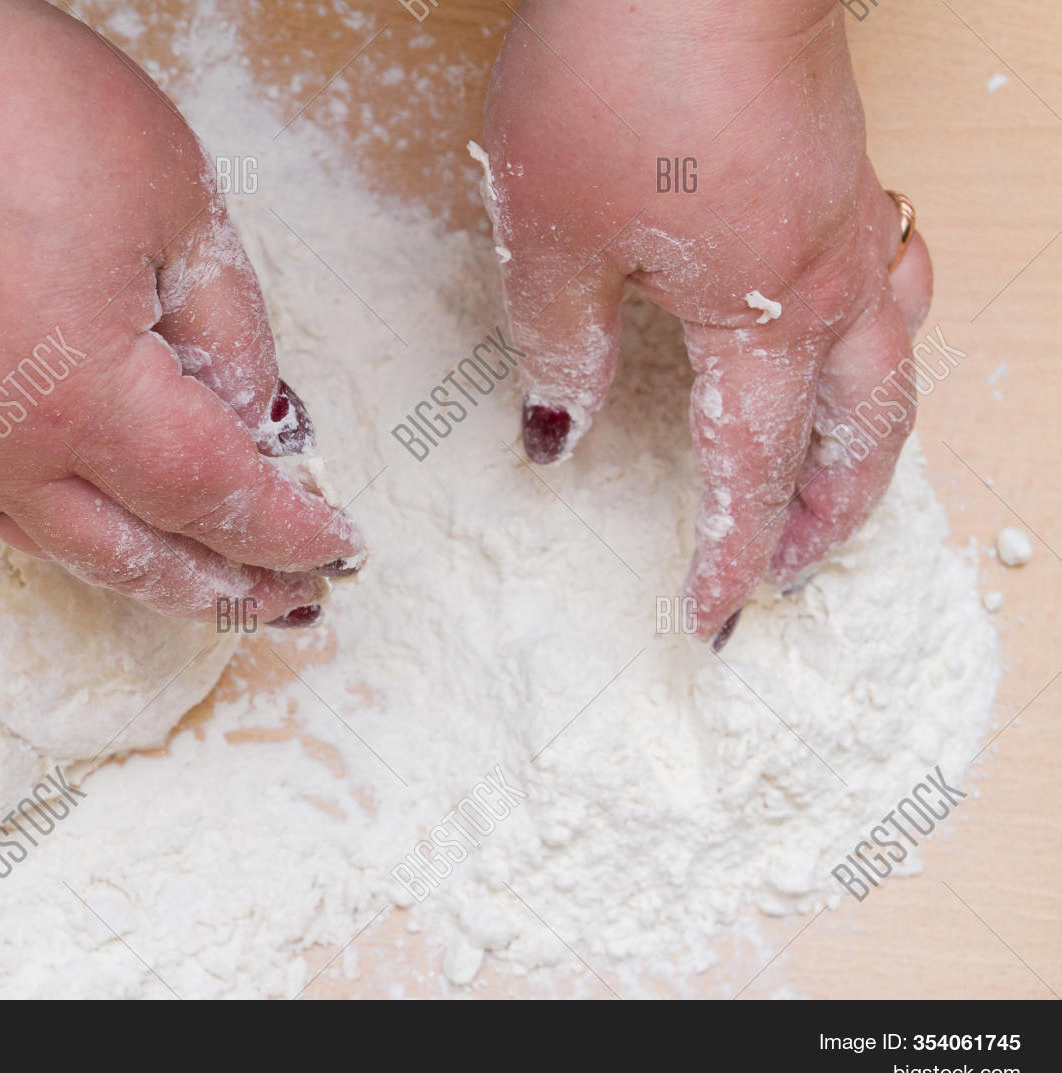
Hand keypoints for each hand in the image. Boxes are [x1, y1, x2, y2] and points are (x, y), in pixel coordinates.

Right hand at [0, 1, 360, 623]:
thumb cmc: (18, 110)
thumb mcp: (180, 207)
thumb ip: (234, 335)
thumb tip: (257, 422)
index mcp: (87, 396)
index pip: (216, 500)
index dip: (289, 533)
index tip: (342, 550)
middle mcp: (10, 449)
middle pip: (144, 559)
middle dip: (233, 590)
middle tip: (299, 606)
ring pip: (76, 552)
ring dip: (160, 579)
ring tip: (227, 590)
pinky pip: (18, 516)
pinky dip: (87, 542)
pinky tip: (125, 536)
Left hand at [483, 0, 931, 645]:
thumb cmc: (621, 75)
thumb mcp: (552, 234)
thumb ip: (560, 343)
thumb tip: (554, 429)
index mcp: (761, 317)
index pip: (750, 474)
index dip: (731, 557)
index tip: (712, 621)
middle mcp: (827, 281)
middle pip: (861, 436)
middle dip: (829, 517)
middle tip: (791, 569)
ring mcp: (847, 220)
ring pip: (896, 363)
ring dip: (870, 441)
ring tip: (835, 481)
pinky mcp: (840, 166)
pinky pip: (887, 283)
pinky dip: (875, 342)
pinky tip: (836, 337)